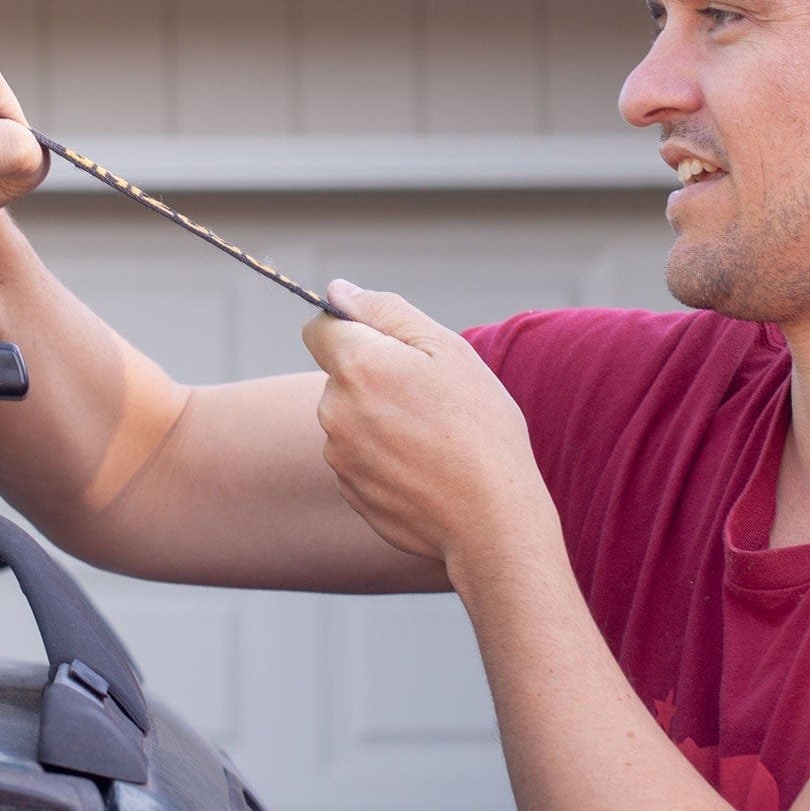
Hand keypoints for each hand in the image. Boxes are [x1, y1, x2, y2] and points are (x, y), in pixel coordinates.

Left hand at [301, 280, 555, 566]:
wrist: (491, 519)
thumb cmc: (479, 428)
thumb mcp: (447, 350)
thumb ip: (386, 312)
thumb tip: (338, 291)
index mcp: (356, 367)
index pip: (319, 328)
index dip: (352, 328)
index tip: (389, 347)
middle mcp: (333, 411)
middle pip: (340, 375)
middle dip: (375, 377)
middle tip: (430, 398)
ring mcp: (338, 456)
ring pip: (349, 418)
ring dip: (379, 418)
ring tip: (432, 437)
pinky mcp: (349, 491)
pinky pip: (359, 457)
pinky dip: (384, 456)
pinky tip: (424, 467)